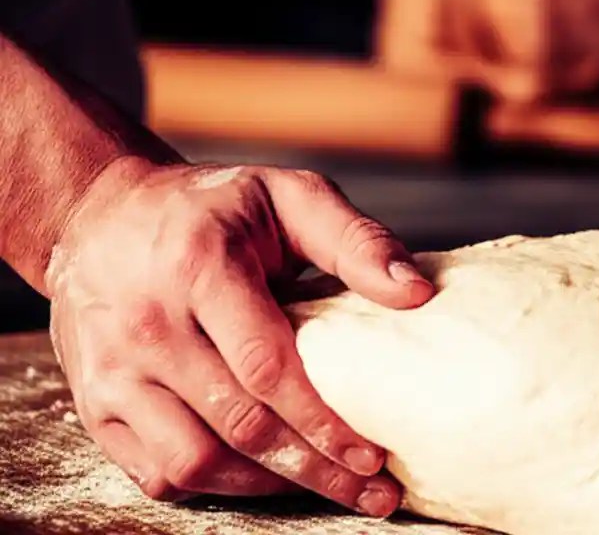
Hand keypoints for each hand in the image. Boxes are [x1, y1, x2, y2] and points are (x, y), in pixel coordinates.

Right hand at [46, 157, 433, 515]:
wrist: (98, 214)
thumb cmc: (211, 207)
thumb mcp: (288, 194)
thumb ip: (355, 239)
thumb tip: (417, 292)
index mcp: (199, 266)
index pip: (266, 366)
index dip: (324, 420)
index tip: (375, 454)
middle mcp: (147, 325)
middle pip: (240, 425)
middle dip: (315, 469)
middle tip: (374, 493)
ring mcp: (111, 372)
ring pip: (194, 462)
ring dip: (269, 485)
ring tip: (327, 486)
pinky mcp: (94, 404)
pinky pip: (156, 472)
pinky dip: (215, 486)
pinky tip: (266, 476)